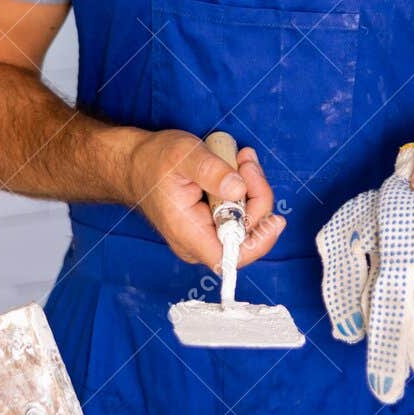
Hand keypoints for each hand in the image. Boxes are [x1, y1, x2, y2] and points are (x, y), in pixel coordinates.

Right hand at [125, 130, 284, 267]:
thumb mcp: (183, 155)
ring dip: (254, 189)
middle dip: (257, 197)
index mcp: (188, 233)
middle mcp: (199, 241)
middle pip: (246, 236)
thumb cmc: (155, 161)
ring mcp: (207, 233)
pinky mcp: (214, 221)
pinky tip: (240, 167)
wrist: (137, 164)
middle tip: (247, 163)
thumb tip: (239, 190)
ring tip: (243, 159)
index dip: (258, 244)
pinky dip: (248, 190)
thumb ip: (211, 172)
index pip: (230, 258)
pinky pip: (241, 213)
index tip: (275, 218)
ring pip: (248, 222)